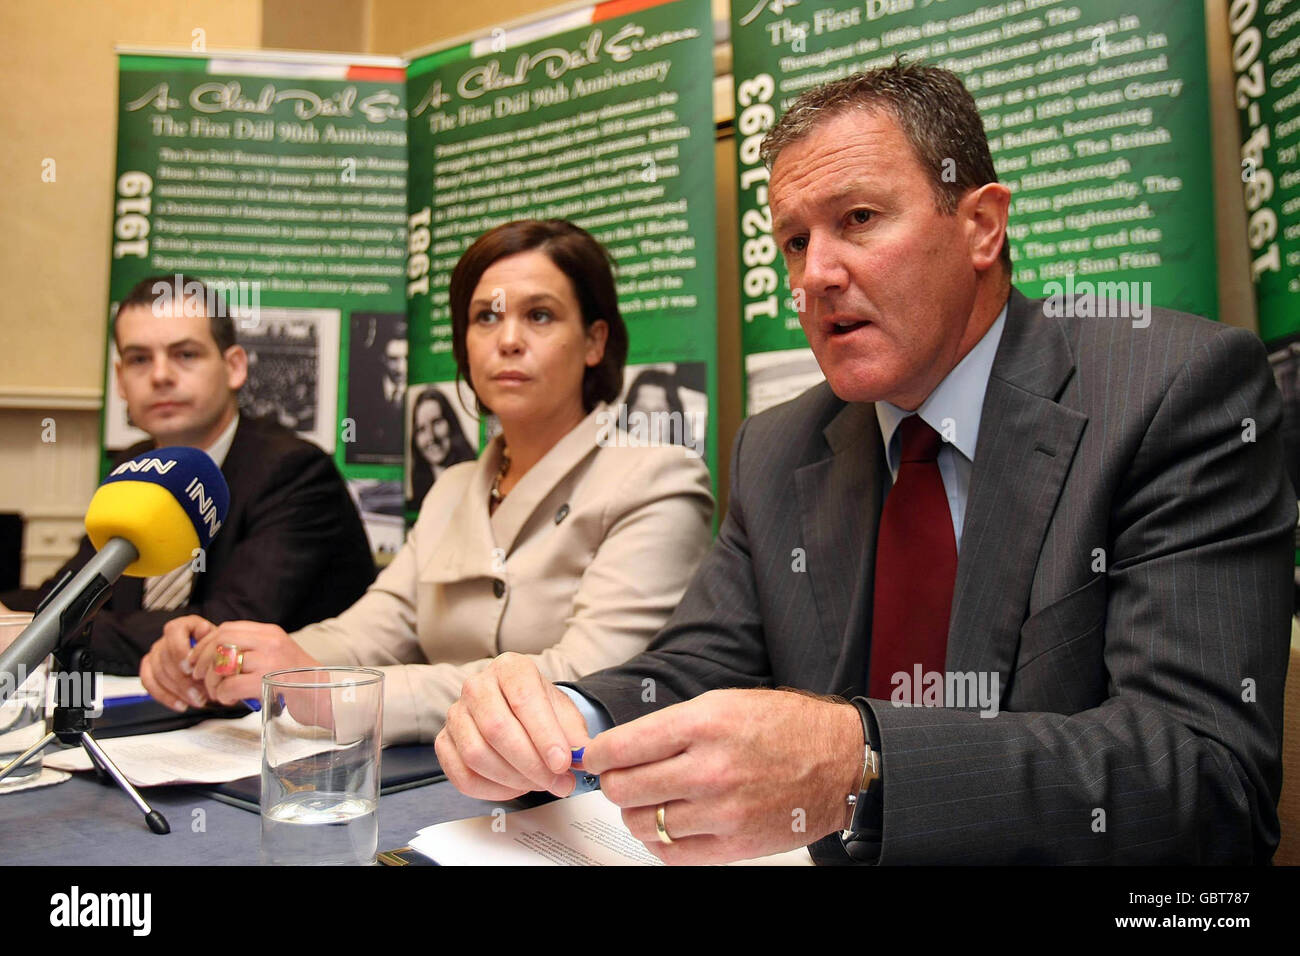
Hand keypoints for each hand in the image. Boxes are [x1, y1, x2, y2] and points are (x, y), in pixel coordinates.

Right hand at [140, 615, 216, 711]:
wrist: (215, 662)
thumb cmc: (218, 652)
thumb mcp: (222, 646)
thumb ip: (214, 645)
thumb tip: (209, 639)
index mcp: (184, 625)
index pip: (174, 632)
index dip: (180, 652)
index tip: (191, 669)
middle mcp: (167, 638)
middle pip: (165, 658)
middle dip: (183, 680)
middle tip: (199, 693)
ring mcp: (156, 653)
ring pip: (158, 673)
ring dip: (178, 691)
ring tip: (197, 700)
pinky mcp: (150, 668)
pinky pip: (149, 683)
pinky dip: (165, 697)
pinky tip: (181, 705)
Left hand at [189, 621, 318, 706]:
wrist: (327, 696)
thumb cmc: (301, 681)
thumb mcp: (278, 655)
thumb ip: (253, 650)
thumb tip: (217, 654)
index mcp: (270, 633)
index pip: (228, 628)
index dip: (206, 643)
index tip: (197, 659)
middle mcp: (269, 642)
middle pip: (221, 641)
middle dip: (202, 660)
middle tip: (198, 676)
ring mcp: (269, 661)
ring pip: (222, 664)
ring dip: (211, 682)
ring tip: (217, 692)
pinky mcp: (268, 682)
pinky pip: (230, 685)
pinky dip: (223, 695)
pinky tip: (229, 699)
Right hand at [438, 652, 590, 800]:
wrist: (519, 711)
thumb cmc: (541, 710)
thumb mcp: (565, 714)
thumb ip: (574, 735)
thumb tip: (581, 758)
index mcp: (510, 668)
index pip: (523, 699)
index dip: (544, 735)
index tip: (562, 763)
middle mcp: (477, 686)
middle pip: (496, 729)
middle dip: (531, 764)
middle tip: (557, 782)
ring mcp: (456, 714)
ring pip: (477, 754)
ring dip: (513, 778)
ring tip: (539, 783)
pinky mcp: (444, 742)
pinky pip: (462, 775)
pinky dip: (492, 790)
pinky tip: (515, 787)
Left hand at [583, 688, 863, 863]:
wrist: (838, 761)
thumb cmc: (784, 726)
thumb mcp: (724, 703)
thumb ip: (671, 726)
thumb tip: (619, 747)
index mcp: (704, 724)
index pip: (622, 746)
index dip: (597, 754)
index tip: (593, 757)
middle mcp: (710, 769)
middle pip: (624, 789)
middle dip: (614, 783)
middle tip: (621, 777)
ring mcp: (722, 812)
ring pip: (642, 823)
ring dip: (638, 812)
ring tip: (653, 799)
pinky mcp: (734, 845)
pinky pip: (670, 852)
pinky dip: (659, 840)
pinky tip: (668, 822)